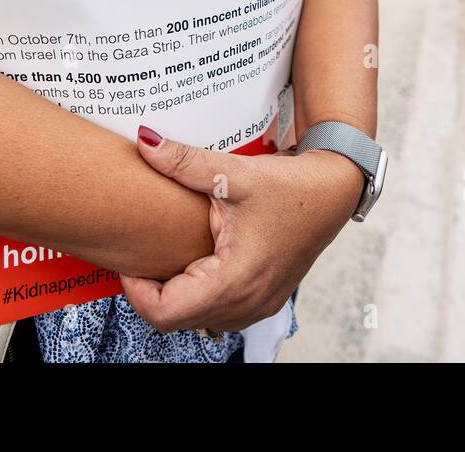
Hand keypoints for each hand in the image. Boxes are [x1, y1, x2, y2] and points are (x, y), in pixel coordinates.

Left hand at [120, 129, 362, 332]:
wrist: (334, 191)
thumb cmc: (291, 187)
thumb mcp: (234, 172)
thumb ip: (184, 161)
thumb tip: (144, 142)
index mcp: (234, 280)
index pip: (164, 313)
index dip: (136, 291)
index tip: (130, 261)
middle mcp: (246, 303)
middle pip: (175, 321)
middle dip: (152, 292)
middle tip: (143, 255)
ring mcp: (257, 306)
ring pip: (196, 320)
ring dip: (176, 296)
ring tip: (168, 257)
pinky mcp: (263, 300)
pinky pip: (217, 313)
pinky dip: (199, 296)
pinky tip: (196, 263)